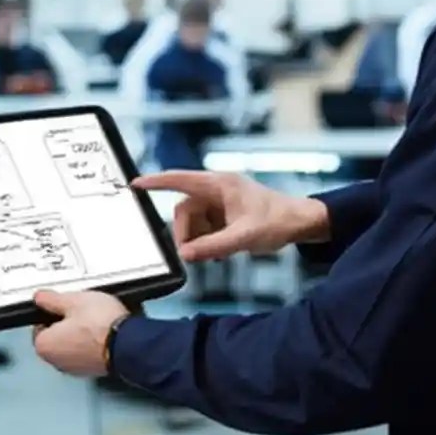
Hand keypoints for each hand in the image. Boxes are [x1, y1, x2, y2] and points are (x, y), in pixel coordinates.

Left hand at [31, 290, 128, 377]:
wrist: (128, 344)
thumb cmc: (100, 325)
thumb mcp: (73, 300)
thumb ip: (52, 299)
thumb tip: (40, 298)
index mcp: (44, 345)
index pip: (40, 325)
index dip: (54, 312)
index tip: (66, 305)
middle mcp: (56, 362)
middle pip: (57, 338)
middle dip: (69, 325)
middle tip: (83, 311)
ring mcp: (76, 369)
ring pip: (74, 347)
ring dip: (83, 336)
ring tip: (99, 320)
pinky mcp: (94, 370)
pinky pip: (89, 354)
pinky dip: (95, 345)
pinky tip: (107, 332)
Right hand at [131, 171, 329, 260]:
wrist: (300, 222)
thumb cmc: (278, 220)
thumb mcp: (243, 237)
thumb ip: (212, 246)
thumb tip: (185, 254)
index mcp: (220, 185)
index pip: (180, 180)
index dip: (156, 181)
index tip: (134, 184)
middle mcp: (218, 189)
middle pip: (184, 210)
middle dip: (185, 233)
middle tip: (192, 253)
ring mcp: (222, 201)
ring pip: (194, 221)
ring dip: (199, 239)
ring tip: (216, 253)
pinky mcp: (227, 213)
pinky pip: (206, 227)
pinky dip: (208, 240)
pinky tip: (220, 252)